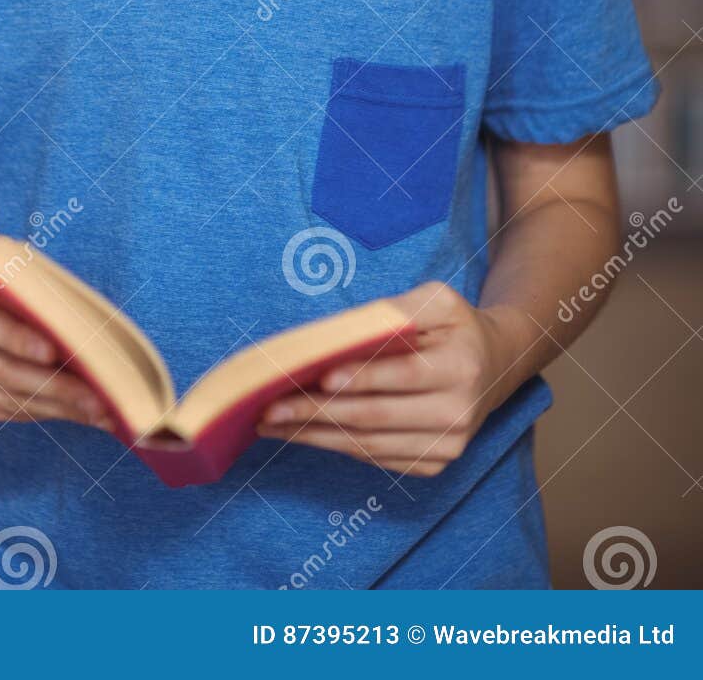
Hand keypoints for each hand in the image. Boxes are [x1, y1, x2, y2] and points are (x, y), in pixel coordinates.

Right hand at [0, 237, 115, 429]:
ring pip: (5, 400)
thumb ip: (27, 282)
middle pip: (0, 372)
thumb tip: (77, 323)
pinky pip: (0, 412)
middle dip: (55, 388)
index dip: (19, 340)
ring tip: (97, 411)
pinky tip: (71, 410)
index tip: (55, 352)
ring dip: (55, 408)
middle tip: (99, 398)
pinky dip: (39, 412)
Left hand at [255, 282, 525, 475]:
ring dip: (315, 435)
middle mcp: (458, 414)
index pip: (404, 375)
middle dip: (318, 413)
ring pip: (369, 444)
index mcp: (461, 366)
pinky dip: (333, 445)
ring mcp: (447, 447)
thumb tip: (342, 334)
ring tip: (271, 422)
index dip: (361, 378)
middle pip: (377, 417)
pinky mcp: (431, 464)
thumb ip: (396, 311)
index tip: (320, 377)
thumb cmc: (454, 325)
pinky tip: (299, 432)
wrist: (494, 365)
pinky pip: (374, 457)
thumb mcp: (437, 300)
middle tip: (270, 406)